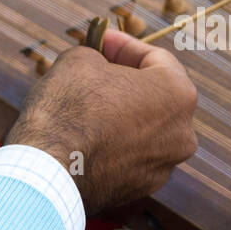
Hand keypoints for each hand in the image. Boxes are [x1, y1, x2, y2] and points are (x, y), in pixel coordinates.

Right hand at [7, 30, 198, 213]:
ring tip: (88, 104)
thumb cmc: (68, 109)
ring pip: (144, 129)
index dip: (124, 45)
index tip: (101, 40)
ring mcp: (164, 165)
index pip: (156, 58)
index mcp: (178, 94)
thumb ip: (98, 57)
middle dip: (125, 80)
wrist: (48, 172)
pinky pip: (130, 156)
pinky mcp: (141, 188)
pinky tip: (87, 136)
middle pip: (154, 96)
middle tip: (96, 69)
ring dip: (121, 114)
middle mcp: (182, 133)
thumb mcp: (79, 60)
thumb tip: (97, 65)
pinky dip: (114, 144)